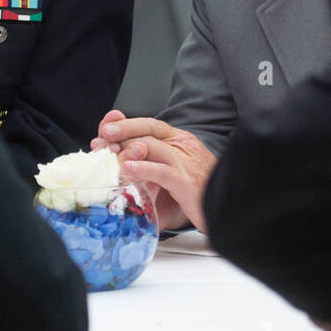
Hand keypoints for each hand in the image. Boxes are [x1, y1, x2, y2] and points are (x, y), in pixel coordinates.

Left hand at [91, 109, 215, 232]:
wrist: (229, 207)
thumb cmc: (203, 191)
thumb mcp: (179, 169)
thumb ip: (158, 160)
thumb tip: (128, 157)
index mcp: (183, 141)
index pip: (151, 124)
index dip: (127, 124)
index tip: (107, 128)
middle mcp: (184, 146)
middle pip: (148, 130)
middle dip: (121, 132)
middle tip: (102, 137)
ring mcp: (186, 163)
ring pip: (152, 146)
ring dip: (125, 147)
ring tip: (107, 151)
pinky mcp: (186, 182)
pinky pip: (161, 171)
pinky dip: (142, 168)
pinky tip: (127, 169)